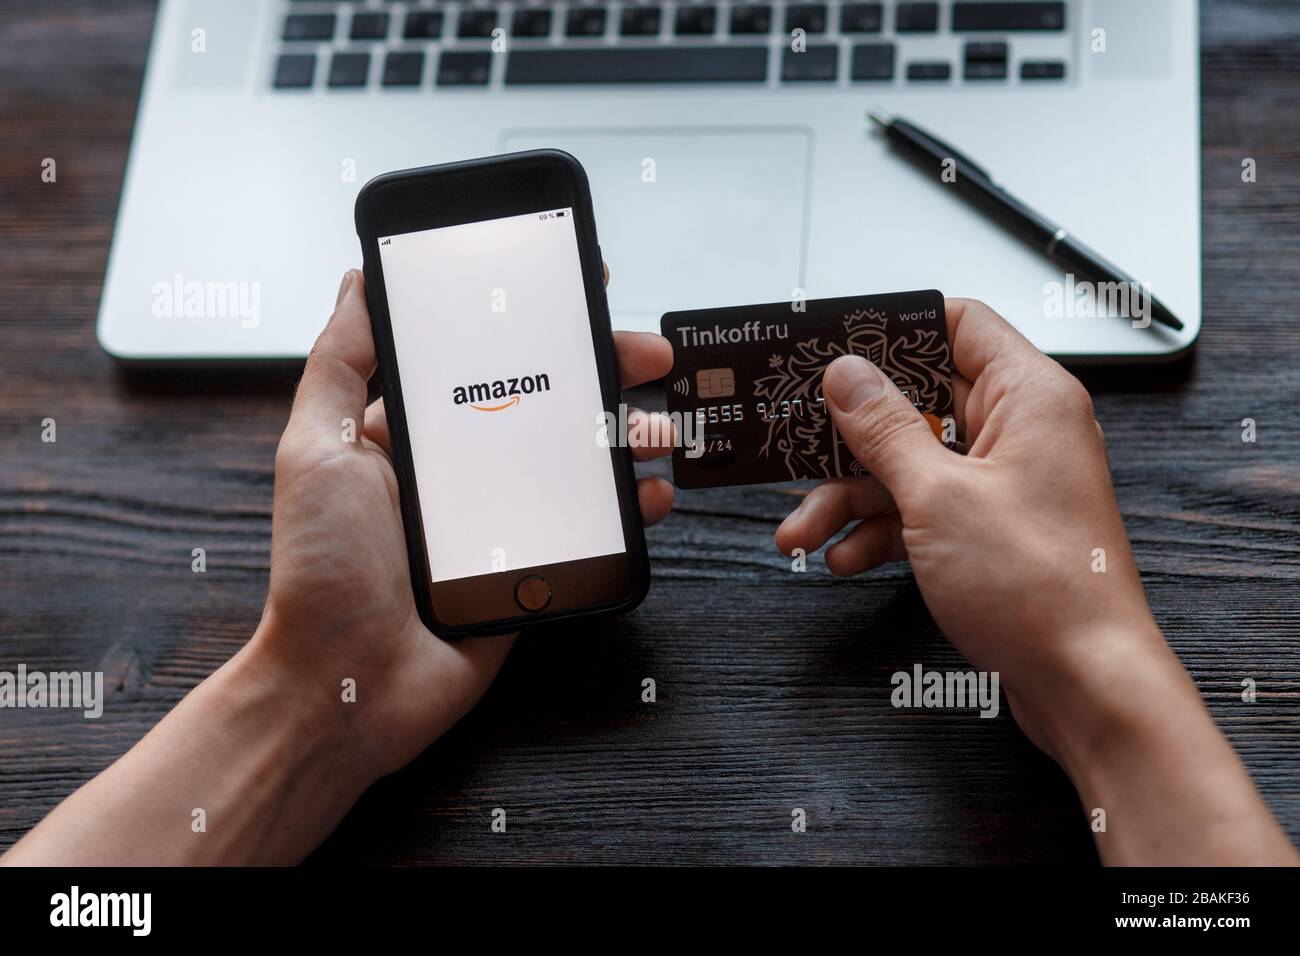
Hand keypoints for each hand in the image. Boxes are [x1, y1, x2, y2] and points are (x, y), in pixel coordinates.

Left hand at [259, 265, 674, 781]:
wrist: (347, 684)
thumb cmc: (321, 569)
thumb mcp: (317, 449)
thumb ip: (340, 364)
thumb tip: (358, 277)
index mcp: (416, 433)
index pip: (486, 359)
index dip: (536, 322)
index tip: (579, 287)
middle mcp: (466, 469)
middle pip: (549, 402)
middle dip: (604, 369)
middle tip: (646, 352)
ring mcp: (506, 518)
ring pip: (582, 460)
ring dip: (629, 435)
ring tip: (658, 428)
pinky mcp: (536, 567)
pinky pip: (594, 526)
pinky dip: (632, 505)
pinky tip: (650, 492)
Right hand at [773, 299, 1166, 757]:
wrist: (1084, 682)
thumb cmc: (1042, 588)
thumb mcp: (937, 495)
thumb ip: (885, 428)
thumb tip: (848, 375)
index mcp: (1028, 397)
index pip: (957, 324)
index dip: (893, 331)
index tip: (834, 350)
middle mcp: (1023, 431)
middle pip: (920, 401)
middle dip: (852, 435)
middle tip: (798, 444)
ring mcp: (1007, 483)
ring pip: (912, 463)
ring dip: (852, 496)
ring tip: (803, 529)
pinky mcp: (993, 530)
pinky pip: (924, 509)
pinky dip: (882, 530)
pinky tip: (845, 556)